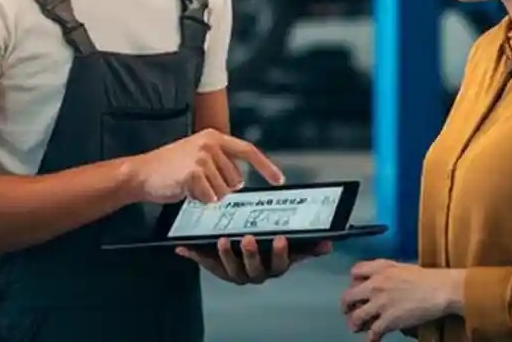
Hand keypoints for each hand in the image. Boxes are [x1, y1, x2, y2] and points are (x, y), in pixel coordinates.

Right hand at [127, 128, 284, 203]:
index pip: (248, 150)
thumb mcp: (197, 155)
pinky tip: (185, 190)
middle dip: (220, 188)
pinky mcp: (194, 174)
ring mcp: (202, 158)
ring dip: (208, 195)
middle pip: (235, 180)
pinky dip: (199, 200)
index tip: (278, 179)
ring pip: (223, 192)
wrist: (141, 173)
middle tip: (198, 182)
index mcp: (214, 137)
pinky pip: (209, 198)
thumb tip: (240, 182)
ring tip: (189, 184)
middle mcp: (210, 144)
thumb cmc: (169, 168)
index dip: (265, 166)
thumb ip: (220, 162)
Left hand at [176, 235, 332, 284]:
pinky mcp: (215, 267)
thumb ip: (308, 244)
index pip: (279, 264)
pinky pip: (204, 262)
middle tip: (247, 238)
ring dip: (225, 256)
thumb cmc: (270, 246)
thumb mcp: (290, 245)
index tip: (280, 238)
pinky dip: (193, 255)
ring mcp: (234, 272)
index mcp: (273, 267)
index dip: (279, 253)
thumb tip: (328, 243)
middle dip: (250, 255)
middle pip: (253, 269)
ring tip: (222, 239)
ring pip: (229, 269)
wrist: (245, 249)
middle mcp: (254, 274)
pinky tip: (183, 246)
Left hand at [340, 260, 463, 340]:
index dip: (353, 281)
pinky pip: (373, 332)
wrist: (440, 289)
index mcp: (380, 269)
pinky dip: (371, 339)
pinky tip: (371, 341)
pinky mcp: (388, 320)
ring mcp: (380, 304)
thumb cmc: (427, 277)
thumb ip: (386, 270)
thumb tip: (379, 277)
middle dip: (346, 306)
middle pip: (348, 296)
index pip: (354, 272)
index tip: (357, 288)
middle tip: (348, 311)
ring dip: (354, 324)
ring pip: (356, 317)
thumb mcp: (402, 266)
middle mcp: (375, 285)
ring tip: (355, 328)